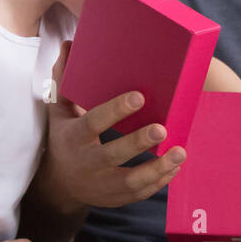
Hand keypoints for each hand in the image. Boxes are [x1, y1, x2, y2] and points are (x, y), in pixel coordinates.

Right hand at [43, 40, 186, 209]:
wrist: (59, 184)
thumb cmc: (66, 136)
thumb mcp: (60, 110)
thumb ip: (66, 79)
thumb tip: (70, 43)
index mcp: (72, 137)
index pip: (92, 123)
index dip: (114, 111)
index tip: (139, 97)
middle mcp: (86, 163)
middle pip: (112, 155)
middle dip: (138, 142)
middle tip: (163, 129)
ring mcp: (101, 185)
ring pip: (130, 181)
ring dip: (157, 168)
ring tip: (181, 152)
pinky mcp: (116, 199)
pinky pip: (140, 193)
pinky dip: (160, 181)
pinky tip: (176, 165)